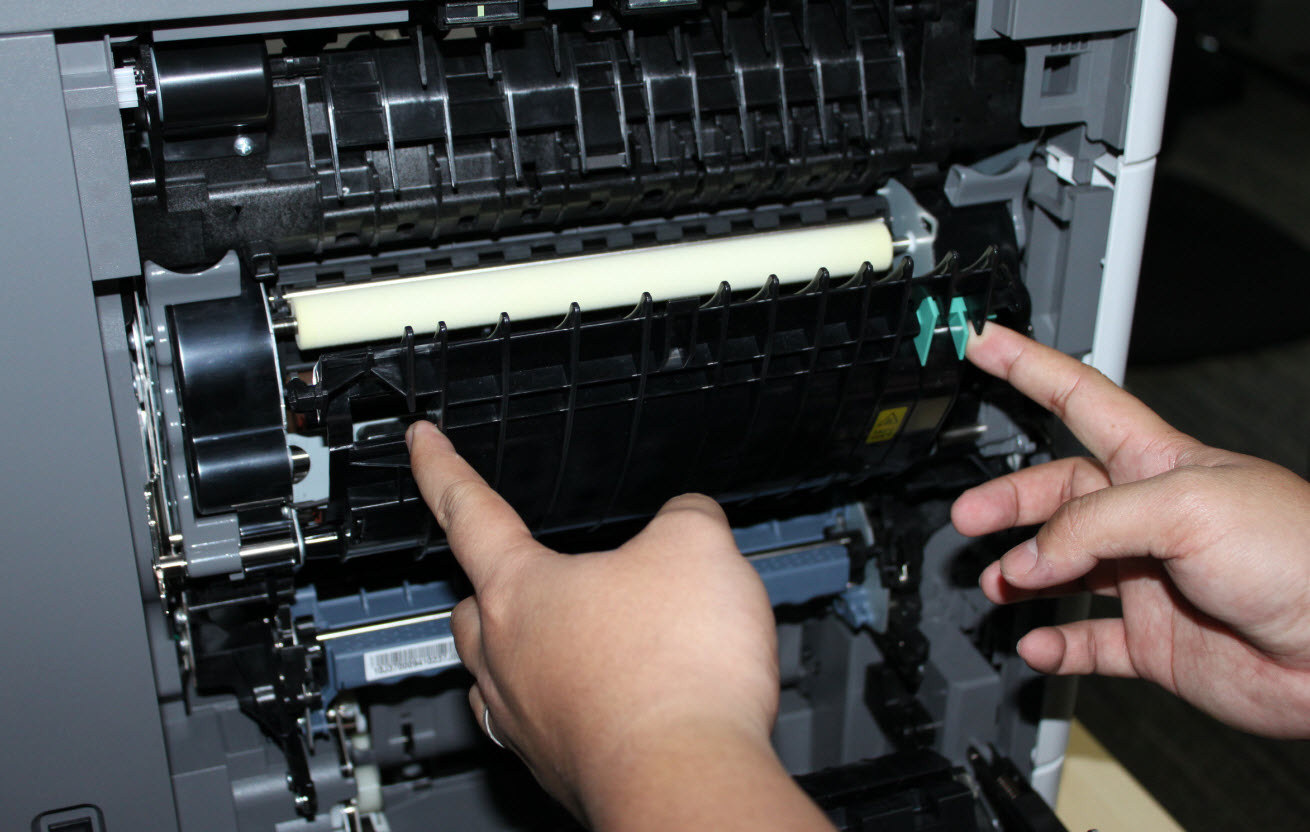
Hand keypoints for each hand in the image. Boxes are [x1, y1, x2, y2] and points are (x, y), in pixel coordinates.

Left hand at [406, 421, 833, 830]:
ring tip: (566, 635)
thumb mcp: (698, 548)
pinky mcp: (559, 768)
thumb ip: (685, 514)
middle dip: (491, 577)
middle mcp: (506, 657)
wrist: (689, 782)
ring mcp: (527, 719)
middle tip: (528, 564)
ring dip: (520, 647)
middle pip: (473, 604)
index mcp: (521, 589)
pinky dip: (559, 701)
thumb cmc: (676, 678)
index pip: (466, 507)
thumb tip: (689, 517)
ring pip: (495, 671)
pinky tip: (602, 698)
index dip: (440, 465)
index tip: (420, 442)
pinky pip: (537, 722)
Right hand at [952, 324, 1309, 737]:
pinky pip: (1086, 641)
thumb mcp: (1185, 507)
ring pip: (1062, 569)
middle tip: (969, 515)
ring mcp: (1149, 580)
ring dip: (1022, 573)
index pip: (1078, 399)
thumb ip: (1091, 523)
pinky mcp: (1155, 641)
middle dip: (1006, 499)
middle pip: (1056, 493)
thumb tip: (1029, 557)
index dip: (1028, 368)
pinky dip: (1053, 643)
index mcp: (1159, 463)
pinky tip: (1037, 642)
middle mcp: (1148, 518)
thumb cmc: (1301, 558)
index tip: (984, 343)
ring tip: (1000, 582)